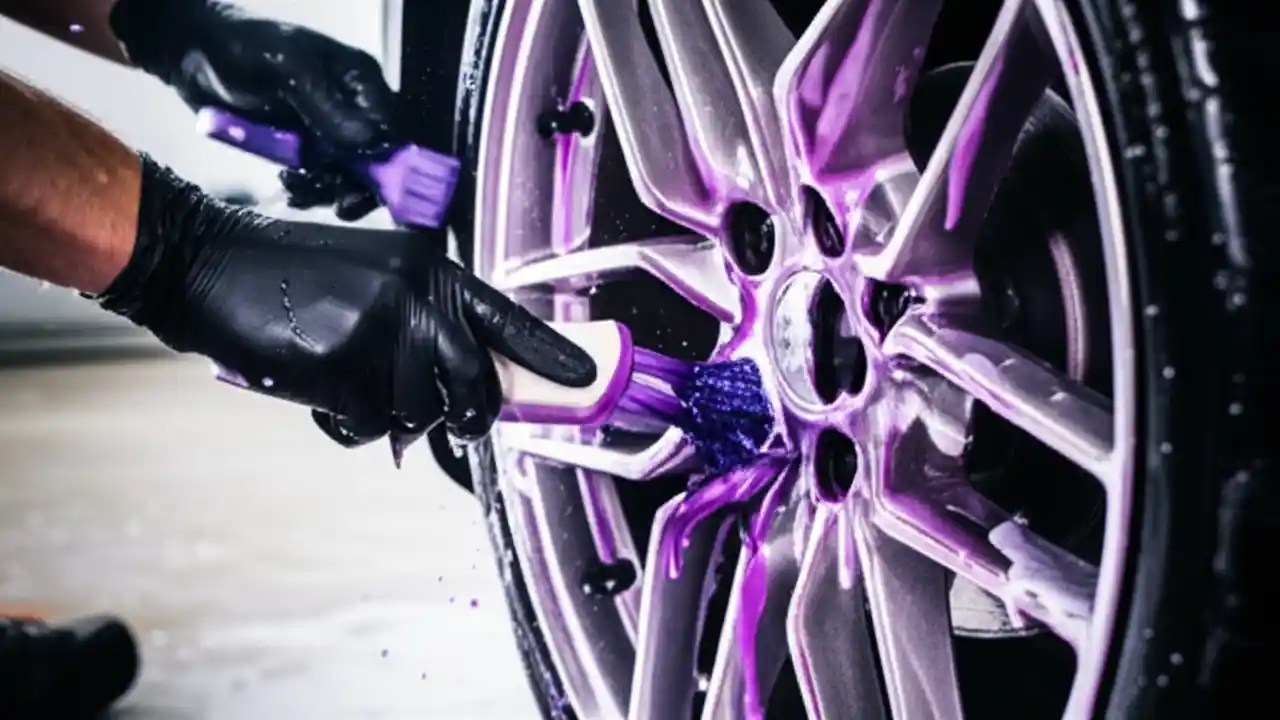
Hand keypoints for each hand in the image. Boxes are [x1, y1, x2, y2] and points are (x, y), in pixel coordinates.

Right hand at [95, 157, 596, 457]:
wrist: (207, 261)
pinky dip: (342, 423)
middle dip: (465, 417)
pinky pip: (364, 426)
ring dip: (385, 417)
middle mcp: (416, 296)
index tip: (584, 376)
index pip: (504, 318)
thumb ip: (420, 320)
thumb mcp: (370, 275)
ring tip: (345, 384)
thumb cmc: (286, 273)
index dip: (547, 352)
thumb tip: (456, 390)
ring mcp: (381, 330)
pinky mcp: (341, 365)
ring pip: (416, 413)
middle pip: (473, 382)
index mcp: (428, 270)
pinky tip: (315, 390)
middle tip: (454, 428)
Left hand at [109, 0, 396, 219]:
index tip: (370, 189)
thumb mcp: (288, 70)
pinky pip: (322, 180)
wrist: (194, 57)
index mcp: (361, 81)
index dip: (391, 164)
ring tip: (295, 186)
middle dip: (359, 186)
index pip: (394, 129)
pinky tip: (290, 188)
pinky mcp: (307, 148)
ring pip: (350, 177)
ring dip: (327, 190)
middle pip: (379, 160)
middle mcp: (354, 108)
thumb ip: (328, 107)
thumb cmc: (243, 50)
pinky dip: (309, 191)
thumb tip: (370, 144)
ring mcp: (330, 131)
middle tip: (340, 205)